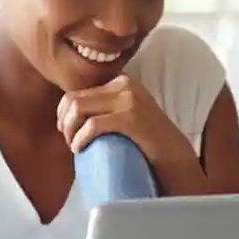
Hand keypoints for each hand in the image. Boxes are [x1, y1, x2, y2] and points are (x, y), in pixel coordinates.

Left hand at [56, 75, 189, 162]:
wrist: (175, 156)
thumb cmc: (146, 142)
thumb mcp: (124, 116)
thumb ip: (104, 108)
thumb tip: (69, 114)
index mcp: (120, 82)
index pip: (76, 93)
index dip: (64, 115)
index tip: (67, 134)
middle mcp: (124, 84)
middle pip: (73, 100)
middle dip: (64, 123)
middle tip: (69, 143)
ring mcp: (129, 99)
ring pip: (78, 108)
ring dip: (70, 131)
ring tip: (75, 147)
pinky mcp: (131, 117)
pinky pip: (93, 124)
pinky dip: (81, 138)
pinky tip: (81, 149)